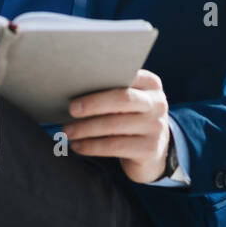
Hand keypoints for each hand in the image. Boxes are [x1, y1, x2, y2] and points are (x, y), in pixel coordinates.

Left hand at [61, 69, 170, 183]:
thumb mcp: (127, 102)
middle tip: (71, 109)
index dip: (102, 78)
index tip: (78, 82)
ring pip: (115, 125)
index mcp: (150, 84)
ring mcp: (156, 127)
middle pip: (123, 99)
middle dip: (94, 103)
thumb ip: (110, 90)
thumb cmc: (129, 118)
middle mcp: (158, 103)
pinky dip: (92, 146)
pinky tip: (77, 145)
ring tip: (67, 131)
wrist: (152, 151)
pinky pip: (115, 146)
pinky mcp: (150, 149)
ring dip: (86, 128)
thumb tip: (73, 86)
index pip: (126, 75)